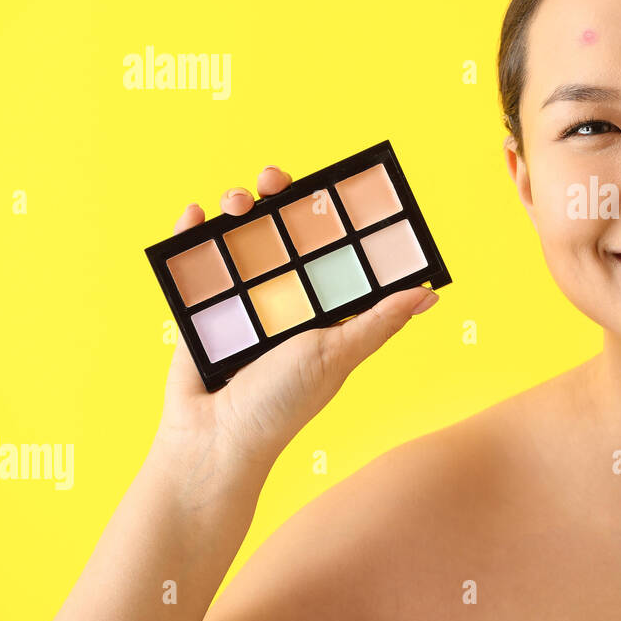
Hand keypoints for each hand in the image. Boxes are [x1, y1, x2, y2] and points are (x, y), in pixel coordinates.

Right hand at [155, 164, 440, 475]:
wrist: (214, 441)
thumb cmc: (283, 404)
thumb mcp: (337, 354)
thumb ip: (379, 321)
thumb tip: (430, 293)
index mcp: (320, 305)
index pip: (329, 246)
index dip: (329, 213)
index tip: (327, 185)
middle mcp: (283, 297)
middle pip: (282, 230)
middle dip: (279, 196)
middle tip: (274, 180)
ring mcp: (240, 299)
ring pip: (239, 238)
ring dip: (236, 207)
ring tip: (235, 202)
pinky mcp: (200, 308)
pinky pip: (193, 262)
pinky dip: (189, 234)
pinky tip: (194, 215)